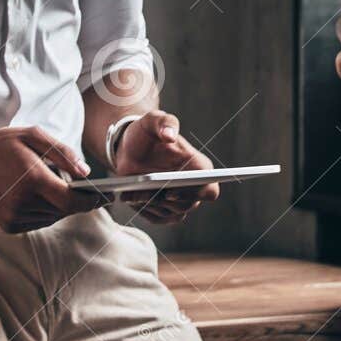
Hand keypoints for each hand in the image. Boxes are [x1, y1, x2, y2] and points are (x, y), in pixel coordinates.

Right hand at [0, 126, 103, 233]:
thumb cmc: (2, 145)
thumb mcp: (33, 136)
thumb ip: (63, 153)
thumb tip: (86, 173)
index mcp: (32, 180)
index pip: (71, 201)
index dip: (90, 201)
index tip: (104, 197)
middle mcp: (23, 203)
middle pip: (63, 210)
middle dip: (72, 198)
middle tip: (70, 182)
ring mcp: (14, 217)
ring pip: (51, 217)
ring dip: (55, 204)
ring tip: (43, 184)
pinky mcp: (8, 225)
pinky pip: (37, 222)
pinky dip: (42, 211)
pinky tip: (31, 194)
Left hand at [113, 109, 216, 223]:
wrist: (130, 148)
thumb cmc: (146, 133)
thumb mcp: (152, 121)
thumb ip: (164, 122)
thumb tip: (170, 135)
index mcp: (198, 167)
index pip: (210, 189)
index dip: (196, 194)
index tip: (172, 190)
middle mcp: (194, 187)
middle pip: (187, 205)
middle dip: (165, 200)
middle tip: (143, 191)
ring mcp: (180, 201)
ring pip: (172, 213)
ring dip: (152, 205)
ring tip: (134, 192)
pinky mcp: (165, 211)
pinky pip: (158, 219)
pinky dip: (145, 211)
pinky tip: (132, 198)